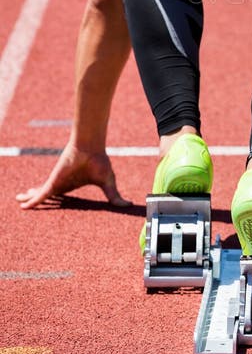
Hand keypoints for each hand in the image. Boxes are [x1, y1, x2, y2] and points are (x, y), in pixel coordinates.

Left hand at [16, 143, 130, 208]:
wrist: (91, 147)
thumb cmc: (99, 161)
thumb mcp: (108, 183)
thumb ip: (114, 195)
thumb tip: (128, 205)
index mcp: (74, 184)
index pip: (64, 196)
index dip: (59, 201)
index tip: (54, 205)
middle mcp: (63, 184)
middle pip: (49, 194)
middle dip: (39, 197)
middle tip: (29, 202)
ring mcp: (57, 183)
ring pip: (40, 194)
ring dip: (30, 197)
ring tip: (20, 200)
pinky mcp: (53, 183)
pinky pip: (40, 196)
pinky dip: (32, 201)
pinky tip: (23, 206)